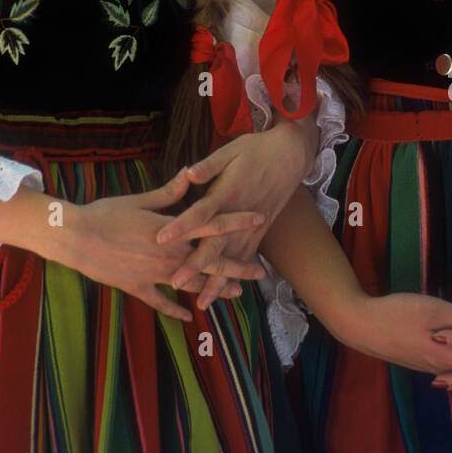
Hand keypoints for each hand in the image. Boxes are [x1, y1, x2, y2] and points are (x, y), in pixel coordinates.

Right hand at [55, 170, 263, 319]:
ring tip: (235, 294)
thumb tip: (190, 173)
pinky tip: (188, 316)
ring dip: (214, 289)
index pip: (212, 225)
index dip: (237, 222)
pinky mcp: (138, 288)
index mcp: (172, 229)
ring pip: (192, 284)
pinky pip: (161, 302)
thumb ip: (169, 193)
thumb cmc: (106, 213)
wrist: (77, 237)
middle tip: (259, 272)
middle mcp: (169, 254)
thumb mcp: (141, 199)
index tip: (259, 219)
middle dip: (237, 266)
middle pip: (211, 262)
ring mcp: (155, 274)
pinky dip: (175, 309)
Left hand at [156, 123, 313, 308]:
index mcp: (227, 193)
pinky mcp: (259, 232)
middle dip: (195, 266)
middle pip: (214, 245)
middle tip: (175, 283)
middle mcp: (238, 216)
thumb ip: (209, 165)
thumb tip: (188, 172)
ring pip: (232, 259)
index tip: (161, 239)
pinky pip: (246, 258)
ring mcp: (251, 227)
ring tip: (202, 302)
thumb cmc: (256, 150)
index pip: (199, 214)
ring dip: (217, 281)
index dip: (181, 226)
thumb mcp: (231, 150)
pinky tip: (227, 293)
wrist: (290, 156)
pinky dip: (236, 276)